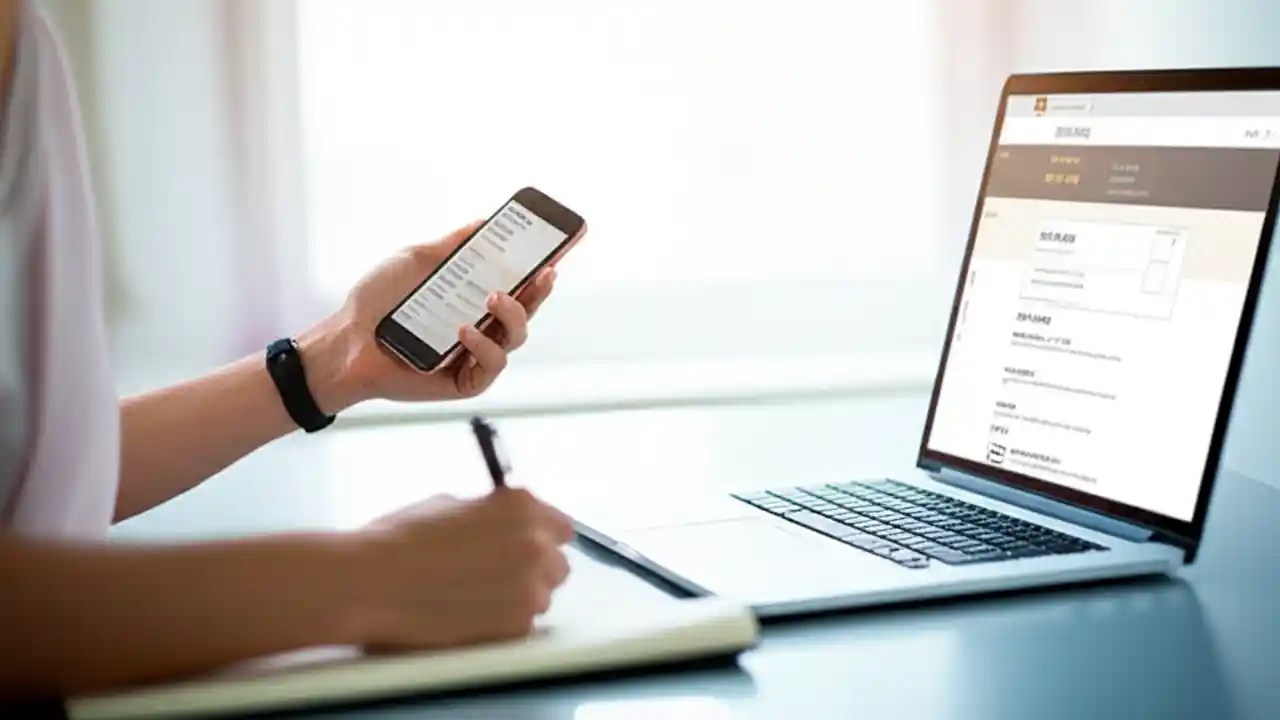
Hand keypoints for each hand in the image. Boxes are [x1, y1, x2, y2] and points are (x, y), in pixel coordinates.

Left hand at [297, 221, 558, 412]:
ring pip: (516, 337)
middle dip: (540, 291)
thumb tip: (485, 221)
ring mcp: (474, 354)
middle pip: (526, 310)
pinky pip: (491, 365)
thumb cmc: (377, 301)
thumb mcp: (417, 260)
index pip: (516, 283)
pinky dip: (484, 345)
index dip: (539, 270)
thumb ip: (453, 245)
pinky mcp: (464, 381)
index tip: (557, 250)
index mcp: (472, 298)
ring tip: (493, 298)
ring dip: (514, 315)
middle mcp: (480, 326)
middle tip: (545, 271)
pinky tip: (465, 330)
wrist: (346, 339)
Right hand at [352, 489, 573, 648]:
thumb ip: (489, 514)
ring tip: (473, 596)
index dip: (539, 537)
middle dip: (533, 569)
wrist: (370, 583)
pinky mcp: (515, 626)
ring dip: (518, 597)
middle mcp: (534, 545)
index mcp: (521, 507)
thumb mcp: (449, 505)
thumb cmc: (399, 541)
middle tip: (496, 575)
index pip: (559, 526)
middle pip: (557, 564)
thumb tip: (500, 525)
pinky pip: (522, 625)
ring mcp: (529, 588)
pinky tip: (467, 614)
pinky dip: (501, 622)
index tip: (526, 546)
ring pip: (541, 596)